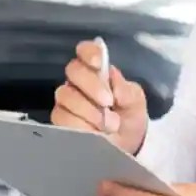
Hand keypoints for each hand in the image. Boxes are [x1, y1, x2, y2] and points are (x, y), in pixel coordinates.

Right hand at [52, 40, 149, 155]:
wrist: (127, 144)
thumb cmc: (129, 116)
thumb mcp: (135, 102)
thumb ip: (125, 89)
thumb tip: (112, 77)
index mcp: (96, 70)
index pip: (85, 51)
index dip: (89, 53)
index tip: (98, 63)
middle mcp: (77, 82)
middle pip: (73, 71)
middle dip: (92, 86)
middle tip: (109, 103)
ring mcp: (66, 101)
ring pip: (66, 96)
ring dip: (89, 111)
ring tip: (109, 124)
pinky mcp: (60, 121)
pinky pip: (63, 118)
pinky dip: (81, 126)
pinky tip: (95, 133)